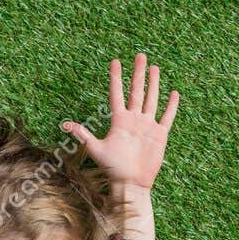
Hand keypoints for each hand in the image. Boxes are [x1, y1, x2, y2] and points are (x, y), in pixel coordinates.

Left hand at [61, 53, 179, 189]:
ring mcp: (147, 126)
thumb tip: (65, 125)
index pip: (117, 94)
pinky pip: (166, 117)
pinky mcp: (159, 134)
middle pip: (136, 91)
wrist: (131, 184)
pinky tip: (173, 93)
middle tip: (140, 55)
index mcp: (119, 121)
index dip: (116, 78)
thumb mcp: (96, 149)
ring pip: (151, 99)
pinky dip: (171, 106)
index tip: (115, 61)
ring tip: (155, 67)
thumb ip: (83, 135)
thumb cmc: (113, 168)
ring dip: (153, 84)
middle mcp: (133, 120)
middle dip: (138, 73)